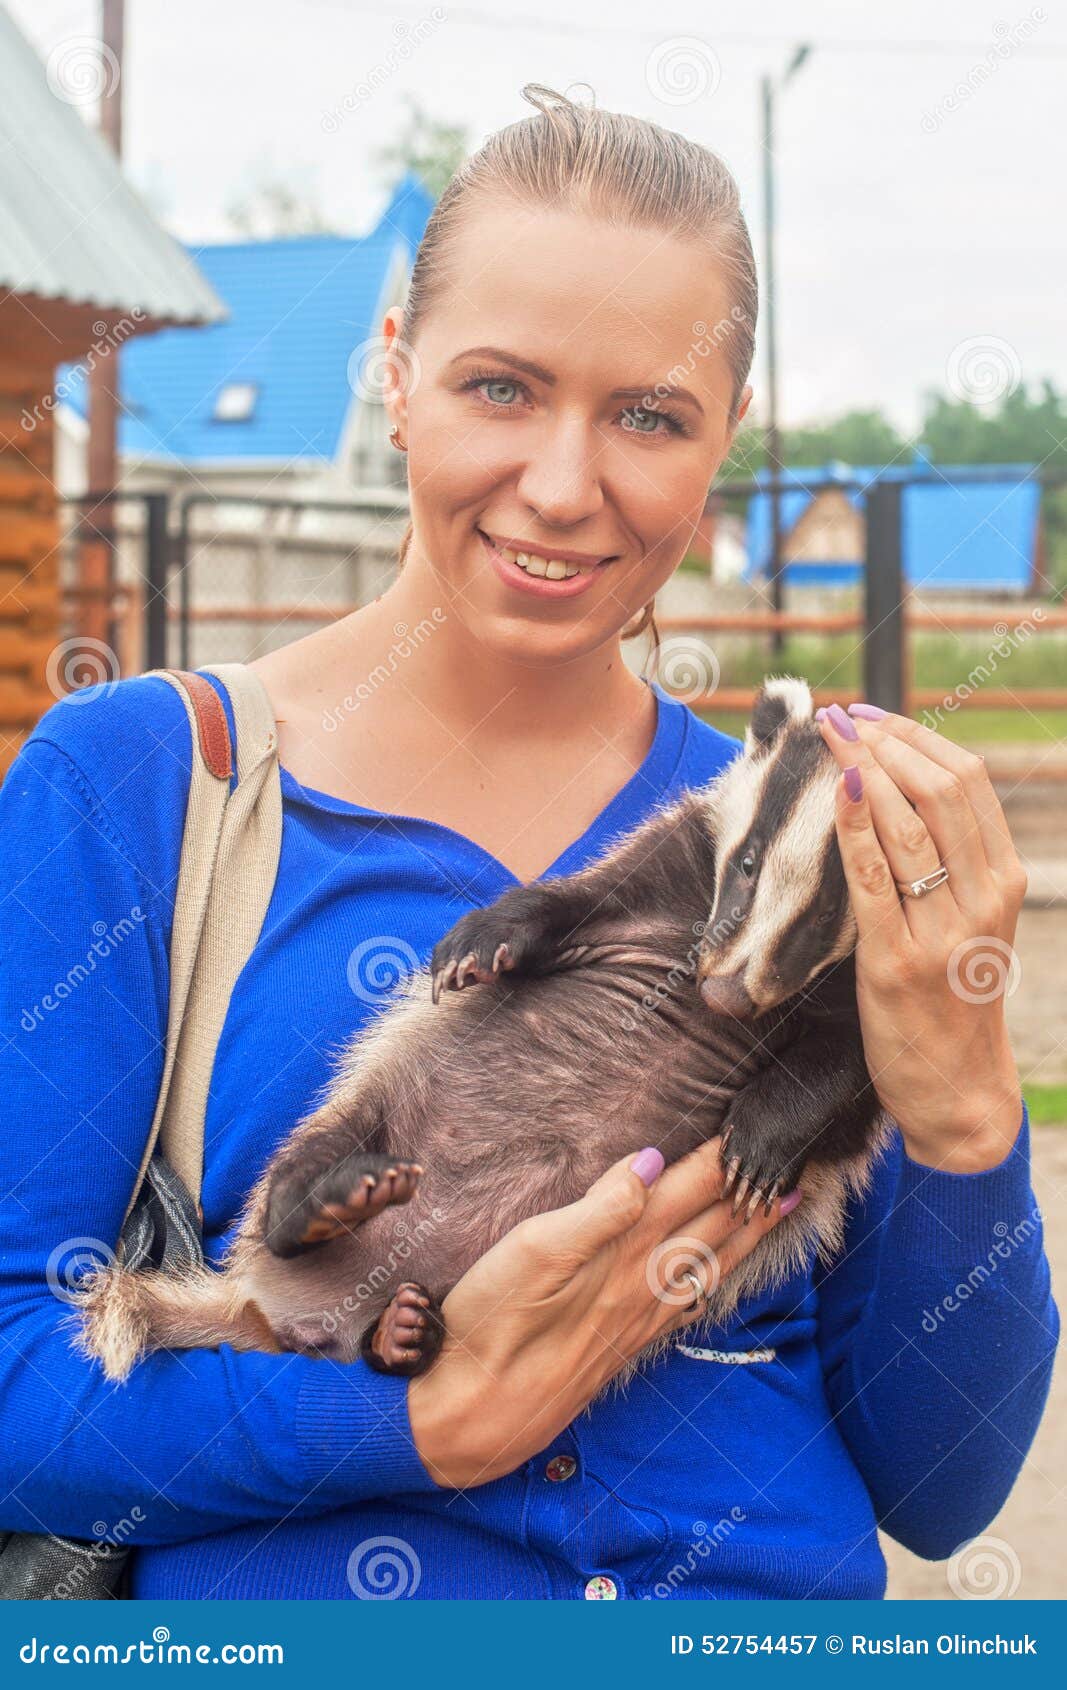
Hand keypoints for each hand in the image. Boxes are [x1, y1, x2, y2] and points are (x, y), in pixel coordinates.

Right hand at [407, 1140, 794, 1488]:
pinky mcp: (622, 1347)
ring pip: (711, 1264)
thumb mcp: (532, 1252)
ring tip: (784, 1206)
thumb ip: (599, 1209)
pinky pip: (688, 1303)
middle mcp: (643, 1286)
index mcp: (623, 1253)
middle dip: (757, 1190)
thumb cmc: (490, 1327)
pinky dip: (717, 1278)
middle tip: (799, 1159)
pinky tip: (718, 1277)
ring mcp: (637, 1321)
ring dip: (751, 1231)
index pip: (689, 1191)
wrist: (470, 1417)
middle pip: (714, 1226)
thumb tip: (652, 1163)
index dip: (724, 1156)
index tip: (758, 1124)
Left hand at [816, 702, 1026, 1171]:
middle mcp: (983, 900)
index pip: (968, 783)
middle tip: (839, 717)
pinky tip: (839, 791)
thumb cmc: (951, 999)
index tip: (871, 715)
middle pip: (941, 791)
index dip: (917, 737)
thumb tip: (892, 787)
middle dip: (886, 741)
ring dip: (865, 769)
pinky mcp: (898, 964)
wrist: (956, 1089)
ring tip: (828, 738)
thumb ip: (945, 864)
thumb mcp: (966, 922)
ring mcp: (944, 932)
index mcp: (1004, 882)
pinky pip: (875, 881)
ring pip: (910, 827)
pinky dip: (856, 829)